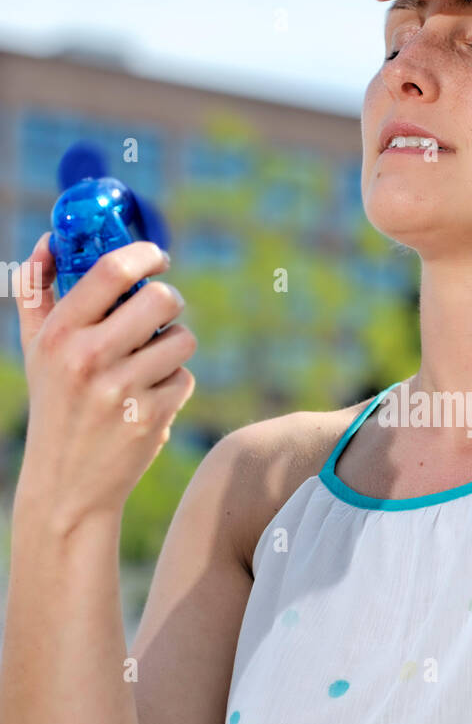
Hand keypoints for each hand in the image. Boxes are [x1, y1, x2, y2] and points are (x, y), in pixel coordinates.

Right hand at [13, 235, 197, 529]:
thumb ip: (37, 290)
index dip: (145, 253)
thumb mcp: (35, 349)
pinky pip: (184, 378)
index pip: (111, 270)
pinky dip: (173, 384)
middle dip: (169, 301)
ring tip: (150, 362)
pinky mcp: (151, 417)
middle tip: (161, 310)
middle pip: (161, 299)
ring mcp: (122, 389)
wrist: (67, 484)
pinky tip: (148, 398)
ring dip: (174, 346)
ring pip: (182, 339)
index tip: (157, 256)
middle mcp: (89, 358)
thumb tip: (51, 238)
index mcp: (60, 334)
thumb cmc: (55, 403)